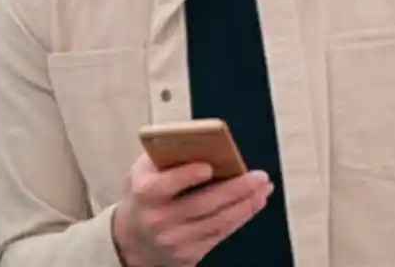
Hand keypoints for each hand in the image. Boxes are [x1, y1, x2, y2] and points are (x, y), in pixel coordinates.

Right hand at [111, 152, 273, 266]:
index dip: (187, 176)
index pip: (166, 185)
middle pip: (202, 205)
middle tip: (259, 176)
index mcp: (145, 194)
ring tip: (263, 188)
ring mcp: (174, 240)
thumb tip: (203, 140)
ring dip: (246, 205)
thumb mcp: (143, 171)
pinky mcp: (188, 255)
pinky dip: (241, 218)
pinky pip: (220, 235)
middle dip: (235, 190)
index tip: (208, 165)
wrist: (131, 239)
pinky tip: (254, 203)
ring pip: (217, 223)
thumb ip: (167, 154)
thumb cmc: (144, 195)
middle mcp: (159, 220)